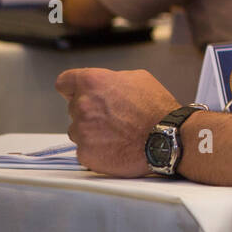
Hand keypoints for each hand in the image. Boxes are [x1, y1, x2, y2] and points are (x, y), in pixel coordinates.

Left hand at [56, 68, 179, 175]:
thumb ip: (112, 80)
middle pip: (74, 108)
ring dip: (92, 132)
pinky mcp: (85, 153)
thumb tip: (105, 85)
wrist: (167, 138)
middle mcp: (83, 105)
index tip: (76, 94)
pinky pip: (84, 150)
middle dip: (90, 112)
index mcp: (93, 82)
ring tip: (117, 134)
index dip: (73, 89)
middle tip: (113, 117)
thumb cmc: (157, 109)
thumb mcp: (139, 78)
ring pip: (78, 130)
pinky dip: (97, 150)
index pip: (64, 82)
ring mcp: (82, 131)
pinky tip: (115, 147)